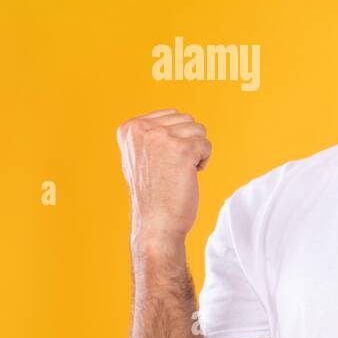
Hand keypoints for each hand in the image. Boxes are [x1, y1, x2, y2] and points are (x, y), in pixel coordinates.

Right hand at [117, 109, 211, 245]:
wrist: (155, 222)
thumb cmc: (152, 193)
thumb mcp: (139, 156)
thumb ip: (150, 134)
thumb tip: (174, 118)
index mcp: (129, 128)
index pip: (171, 115)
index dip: (176, 139)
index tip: (162, 161)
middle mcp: (141, 128)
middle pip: (186, 120)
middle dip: (188, 143)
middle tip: (172, 168)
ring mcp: (161, 137)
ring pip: (198, 130)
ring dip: (196, 152)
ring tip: (178, 171)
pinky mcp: (182, 149)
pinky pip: (207, 145)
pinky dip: (204, 161)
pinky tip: (188, 176)